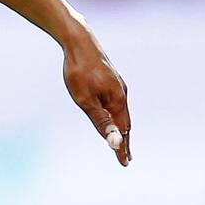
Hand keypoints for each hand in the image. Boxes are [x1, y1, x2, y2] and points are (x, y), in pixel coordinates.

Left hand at [62, 28, 131, 166]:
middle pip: (124, 123)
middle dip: (124, 140)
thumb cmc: (79, 72)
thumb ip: (101, 122)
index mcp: (117, 101)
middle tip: (125, 157)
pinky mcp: (110, 79)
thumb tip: (115, 143)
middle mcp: (121, 94)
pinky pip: (116, 102)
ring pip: (121, 111)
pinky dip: (116, 114)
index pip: (122, 131)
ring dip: (121, 127)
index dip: (122, 148)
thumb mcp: (86, 101)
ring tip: (120, 139)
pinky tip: (112, 113)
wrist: (79, 41)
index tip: (125, 163)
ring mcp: (117, 85)